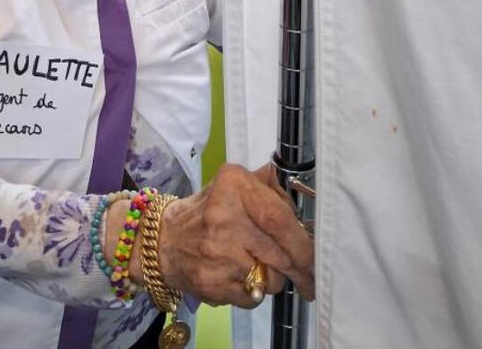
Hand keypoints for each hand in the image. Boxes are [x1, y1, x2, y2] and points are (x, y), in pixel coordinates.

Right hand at [151, 164, 313, 307]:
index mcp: (233, 185)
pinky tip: (241, 279)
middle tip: (309, 278)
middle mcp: (224, 216)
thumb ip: (268, 185)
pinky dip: (254, 293)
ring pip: (271, 279)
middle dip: (300, 269)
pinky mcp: (212, 282)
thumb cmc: (208, 211)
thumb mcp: (234, 185)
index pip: (279, 217)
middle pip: (280, 252)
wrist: (165, 241)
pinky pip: (254, 297)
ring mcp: (217, 252)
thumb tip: (303, 189)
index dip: (303, 241)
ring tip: (258, 267)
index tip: (316, 254)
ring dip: (273, 279)